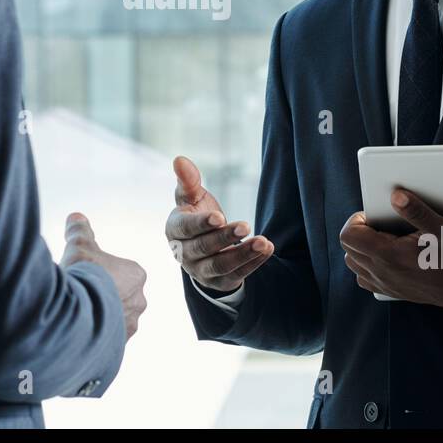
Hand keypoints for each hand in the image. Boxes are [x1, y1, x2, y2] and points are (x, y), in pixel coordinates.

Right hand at [61, 213, 147, 338]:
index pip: (122, 272)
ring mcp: (128, 327)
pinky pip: (106, 341)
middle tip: (78, 294)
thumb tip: (76, 217)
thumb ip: (79, 231)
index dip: (101, 271)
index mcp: (136, 276)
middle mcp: (138, 302)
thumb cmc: (83, 276)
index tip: (85, 274)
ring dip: (97, 318)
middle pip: (119, 296)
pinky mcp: (117, 348)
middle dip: (101, 296)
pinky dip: (93, 338)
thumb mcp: (79, 246)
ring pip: (113, 320)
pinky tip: (77, 333)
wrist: (76, 315)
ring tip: (75, 316)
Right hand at [166, 155, 273, 293]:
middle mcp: (184, 254)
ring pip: (221, 265)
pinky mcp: (220, 282)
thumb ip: (188, 181)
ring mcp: (201, 272)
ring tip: (263, 242)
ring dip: (243, 254)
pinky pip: (237, 275)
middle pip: (204, 248)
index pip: (185, 229)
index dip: (201, 224)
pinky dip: (253, 263)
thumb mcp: (192, 197)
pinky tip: (267, 249)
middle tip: (246, 225)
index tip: (219, 216)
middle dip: (225, 237)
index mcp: (174, 231)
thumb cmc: (196, 215)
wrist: (204, 249)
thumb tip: (179, 159)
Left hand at [339, 188, 442, 312]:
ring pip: (354, 265)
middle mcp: (382, 272)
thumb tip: (395, 196)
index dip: (356, 220)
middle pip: (348, 249)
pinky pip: (365, 279)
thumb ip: (416, 211)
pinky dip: (367, 266)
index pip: (348, 236)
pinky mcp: (392, 293)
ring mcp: (385, 285)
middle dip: (358, 232)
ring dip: (360, 249)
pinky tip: (386, 258)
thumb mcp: (441, 228)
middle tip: (379, 223)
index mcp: (388, 255)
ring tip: (381, 238)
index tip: (373, 214)